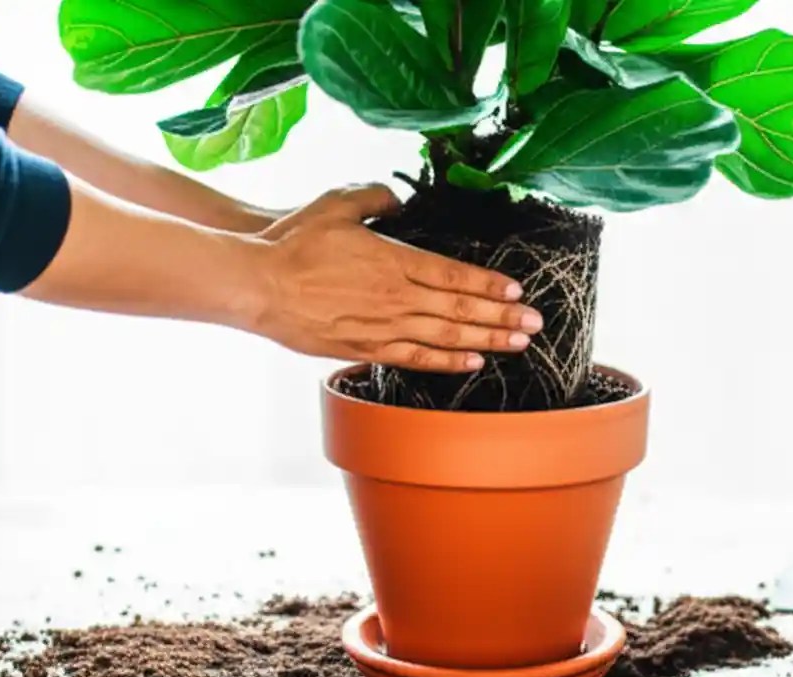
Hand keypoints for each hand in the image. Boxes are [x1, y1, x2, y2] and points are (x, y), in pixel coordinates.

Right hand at [244, 184, 542, 372]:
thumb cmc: (294, 244)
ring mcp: (382, 326)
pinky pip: (415, 358)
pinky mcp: (364, 348)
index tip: (518, 290)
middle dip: (503, 317)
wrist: (257, 285)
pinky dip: (446, 362)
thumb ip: (376, 198)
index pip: (454, 274)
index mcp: (393, 260)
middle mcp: (395, 297)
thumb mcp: (337, 204)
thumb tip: (400, 199)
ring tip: (518, 344)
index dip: (489, 284)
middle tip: (535, 323)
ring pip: (446, 336)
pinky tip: (472, 363)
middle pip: (460, 308)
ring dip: (486, 341)